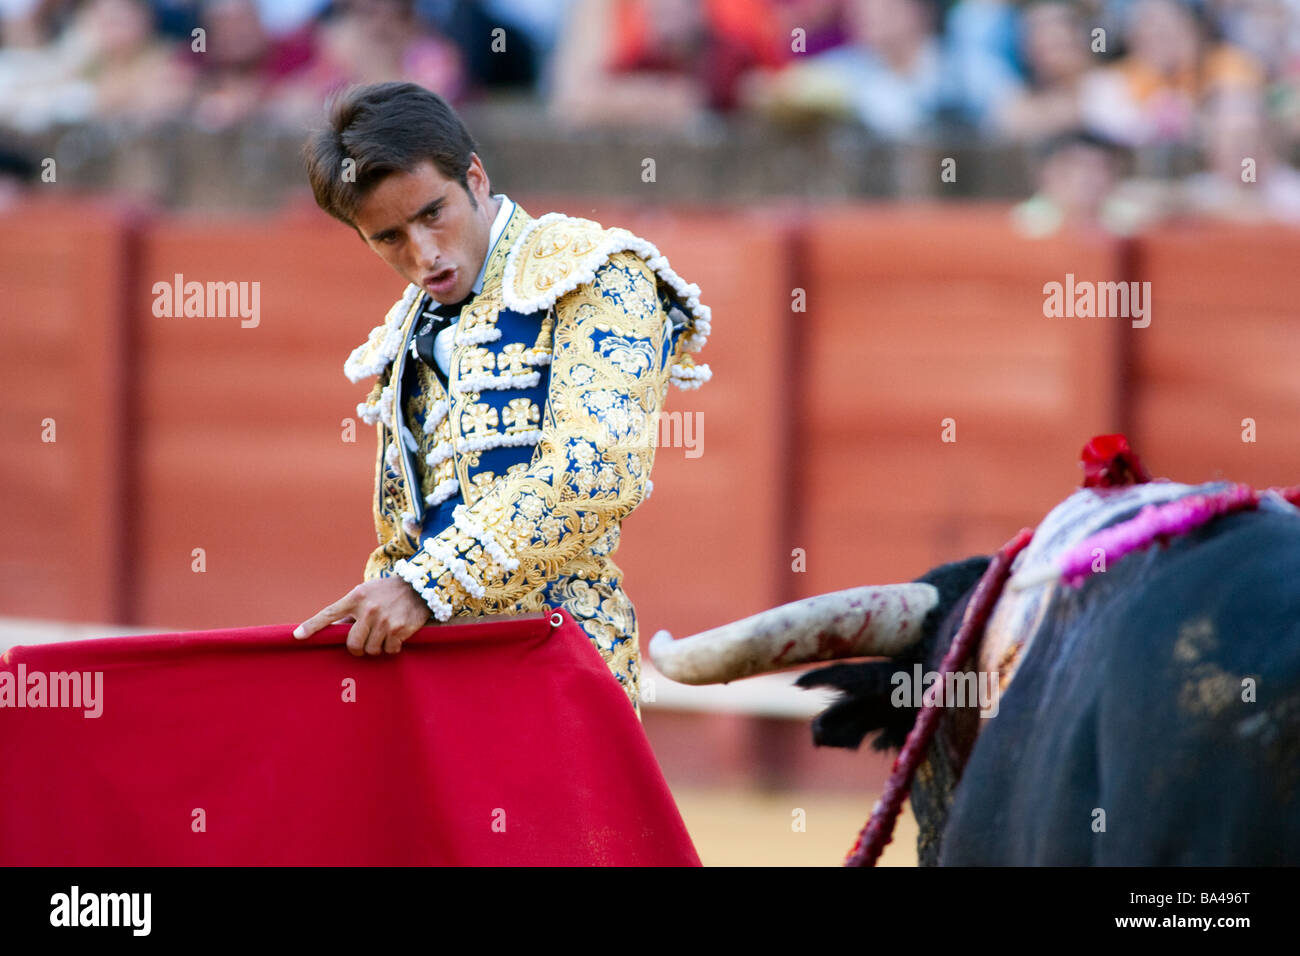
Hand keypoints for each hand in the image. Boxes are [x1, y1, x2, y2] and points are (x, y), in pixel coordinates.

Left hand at [293, 577, 434, 655]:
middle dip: (356, 648)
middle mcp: (368, 609)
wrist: (418, 587)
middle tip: (362, 644)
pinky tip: (396, 637)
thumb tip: (335, 632)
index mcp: (355, 598)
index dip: (312, 626)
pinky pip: (389, 650)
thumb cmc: (386, 592)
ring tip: (382, 636)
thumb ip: (351, 610)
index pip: (329, 614)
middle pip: (352, 643)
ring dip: (375, 648)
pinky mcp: (399, 630)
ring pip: (371, 650)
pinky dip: (391, 648)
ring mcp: (384, 620)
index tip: (297, 636)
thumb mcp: (366, 593)